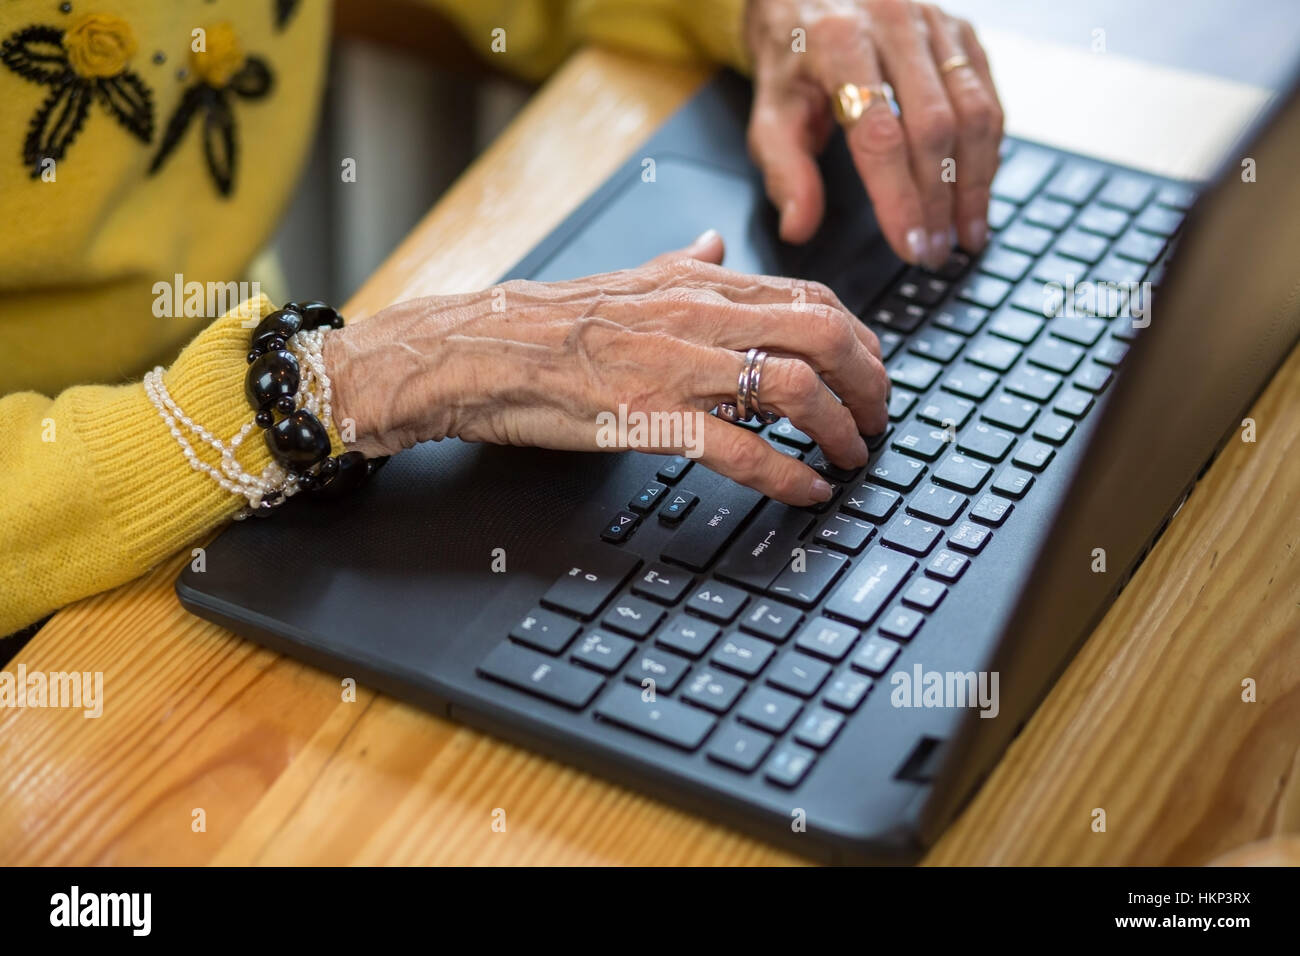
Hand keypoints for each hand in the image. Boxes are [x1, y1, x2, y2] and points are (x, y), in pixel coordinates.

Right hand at [324, 232, 889, 505]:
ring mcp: (679, 367)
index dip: (862, 339)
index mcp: (701, 284)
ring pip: (795, 388)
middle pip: (825, 336)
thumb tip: (717, 242)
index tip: (874, 372)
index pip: (813, 297)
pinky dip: (787, 476)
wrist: (481, 350)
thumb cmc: (551, 322)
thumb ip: (685, 263)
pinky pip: (741, 449)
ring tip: (851, 460)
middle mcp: (701, 317)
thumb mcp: (629, 276)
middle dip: (871, 383)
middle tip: (878, 422)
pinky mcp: (652, 417)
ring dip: (840, 430)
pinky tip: (807, 493)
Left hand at [745, 0, 1002, 266]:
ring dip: (975, 182)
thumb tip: (799, 226)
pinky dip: (988, 149)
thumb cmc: (790, 60)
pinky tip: (978, 189)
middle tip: (937, 252)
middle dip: (940, 200)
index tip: (909, 246)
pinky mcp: (960, 29)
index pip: (879, 135)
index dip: (899, 198)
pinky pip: (987, 94)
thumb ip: (784, 170)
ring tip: (967, 233)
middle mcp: (892, 22)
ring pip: (973, 110)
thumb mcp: (769, 112)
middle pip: (935, 126)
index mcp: (837, 42)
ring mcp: (933, 22)